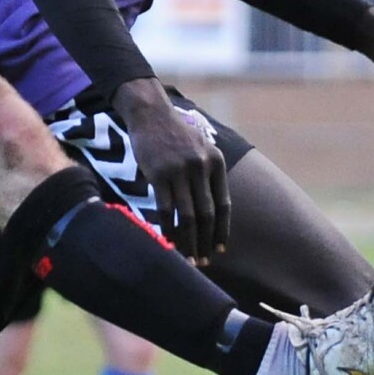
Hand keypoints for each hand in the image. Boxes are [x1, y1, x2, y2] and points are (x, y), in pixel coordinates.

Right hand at [112, 79, 228, 262]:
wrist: (150, 112)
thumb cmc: (174, 133)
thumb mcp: (200, 148)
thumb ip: (207, 174)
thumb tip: (209, 210)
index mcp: (216, 162)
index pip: (224, 204)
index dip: (222, 230)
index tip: (221, 249)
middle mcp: (202, 167)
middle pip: (207, 214)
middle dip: (207, 242)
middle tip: (204, 261)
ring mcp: (180, 171)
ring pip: (188, 216)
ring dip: (189, 242)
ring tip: (188, 259)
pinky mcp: (158, 174)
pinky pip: (166, 210)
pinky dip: (168, 229)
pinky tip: (167, 242)